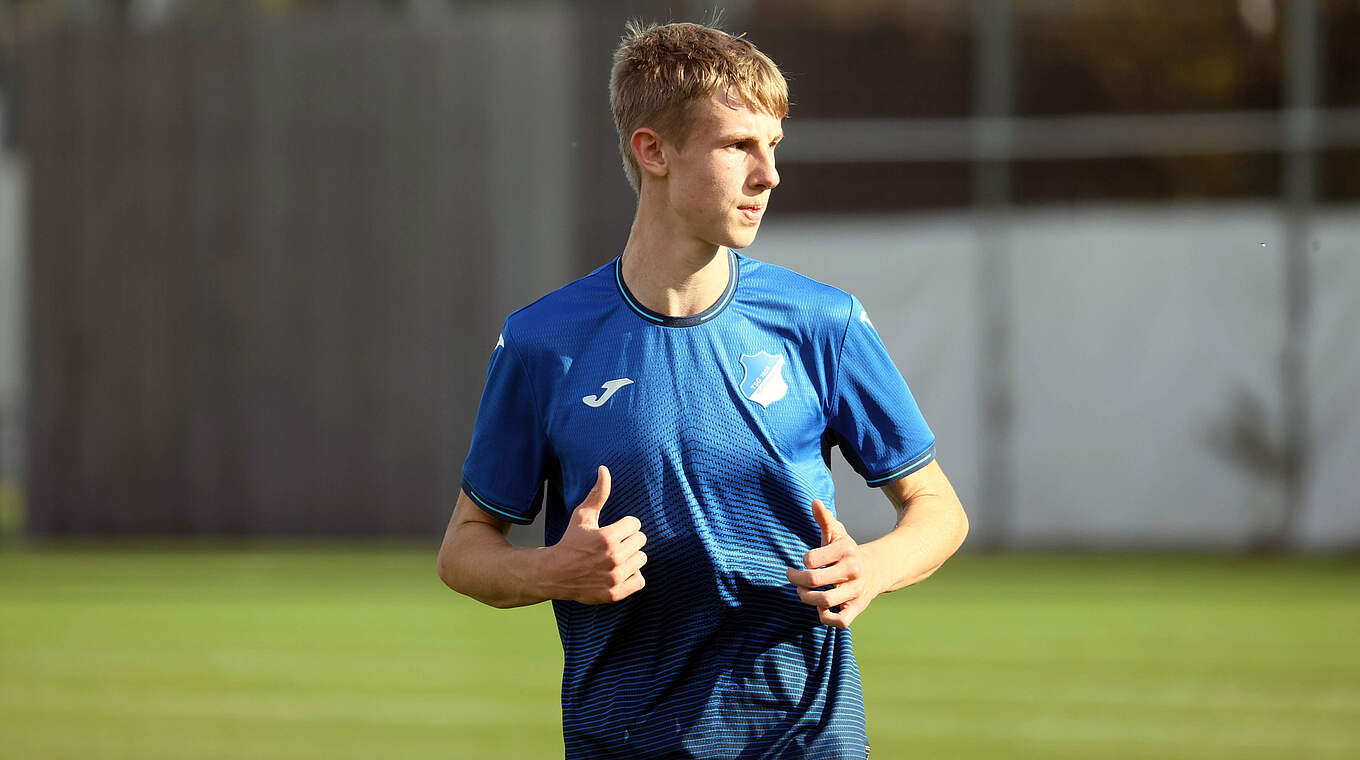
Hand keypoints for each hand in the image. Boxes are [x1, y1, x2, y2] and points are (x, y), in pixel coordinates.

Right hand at [541, 466, 647, 604]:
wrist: (554, 573)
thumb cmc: (570, 541)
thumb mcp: (582, 516)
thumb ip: (598, 494)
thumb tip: (604, 469)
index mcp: (607, 537)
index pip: (636, 524)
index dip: (625, 525)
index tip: (613, 530)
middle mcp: (613, 557)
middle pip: (641, 541)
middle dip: (629, 540)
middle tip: (613, 544)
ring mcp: (615, 577)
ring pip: (642, 559)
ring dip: (631, 557)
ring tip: (615, 558)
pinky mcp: (615, 593)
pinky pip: (640, 580)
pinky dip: (632, 576)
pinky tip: (619, 572)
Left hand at [786, 499, 879, 627]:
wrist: (877, 569)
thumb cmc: (847, 551)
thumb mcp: (837, 534)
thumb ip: (825, 519)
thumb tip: (815, 502)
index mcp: (846, 550)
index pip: (812, 558)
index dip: (804, 561)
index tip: (805, 561)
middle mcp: (853, 571)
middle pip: (815, 580)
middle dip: (797, 580)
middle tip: (793, 577)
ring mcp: (856, 591)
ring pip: (825, 602)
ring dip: (807, 598)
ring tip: (802, 592)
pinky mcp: (858, 608)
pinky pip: (840, 621)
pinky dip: (825, 617)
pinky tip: (820, 608)